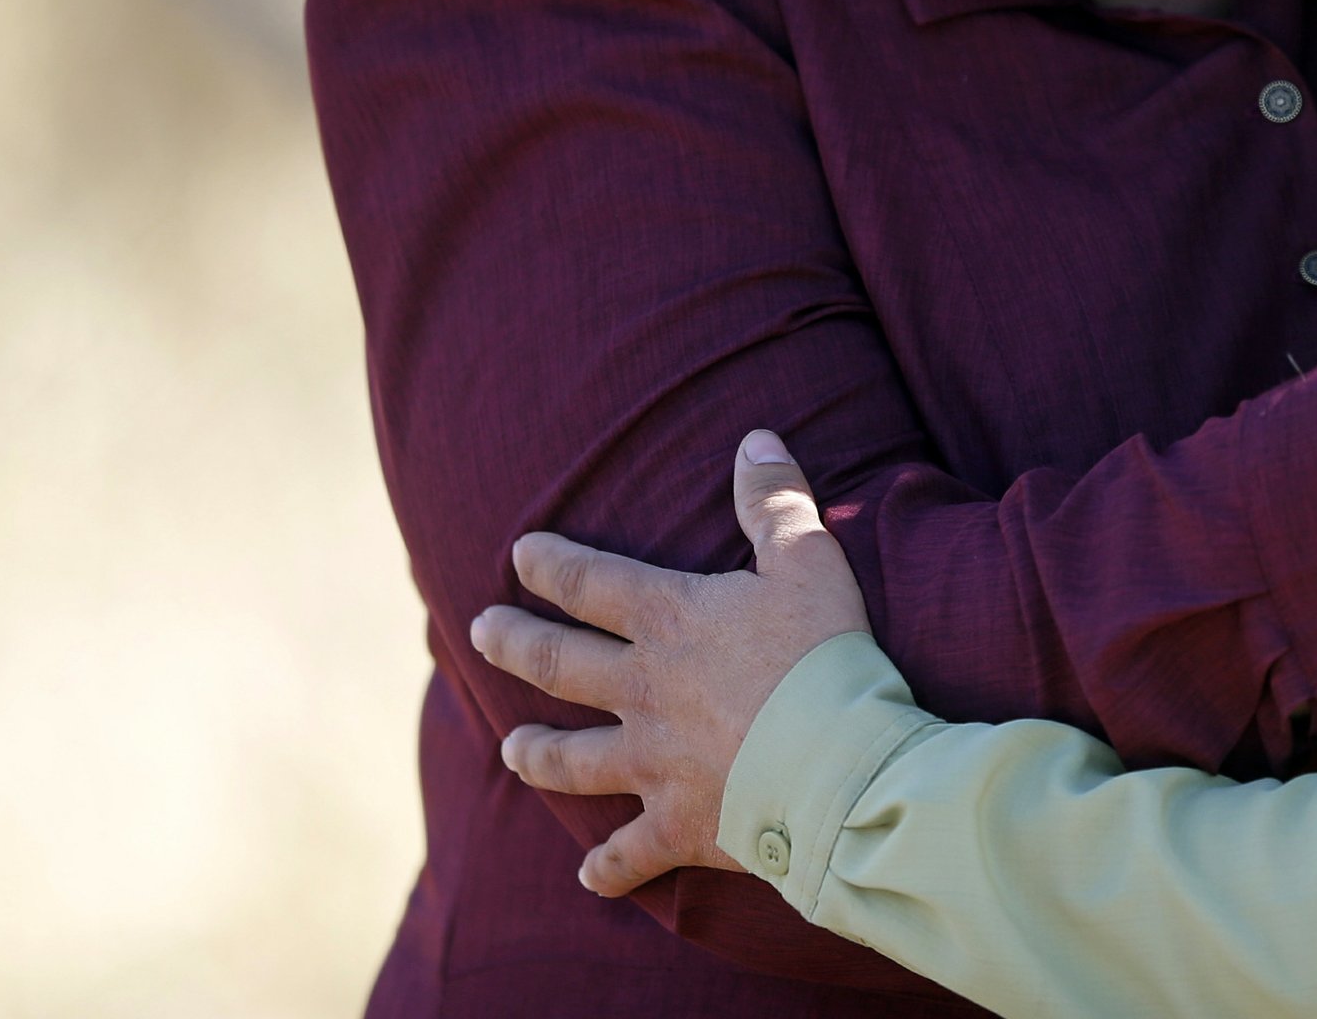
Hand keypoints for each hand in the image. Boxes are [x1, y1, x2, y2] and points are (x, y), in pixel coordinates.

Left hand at [469, 429, 868, 897]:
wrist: (836, 763)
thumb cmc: (824, 654)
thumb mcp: (809, 560)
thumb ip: (776, 500)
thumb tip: (756, 439)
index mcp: (669, 622)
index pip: (591, 582)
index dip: (551, 565)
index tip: (519, 554)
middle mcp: (643, 690)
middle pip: (558, 663)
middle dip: (513, 642)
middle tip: (480, 631)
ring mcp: (652, 763)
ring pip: (572, 759)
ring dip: (536, 753)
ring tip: (509, 749)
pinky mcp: (677, 825)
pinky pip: (630, 852)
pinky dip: (609, 867)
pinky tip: (588, 877)